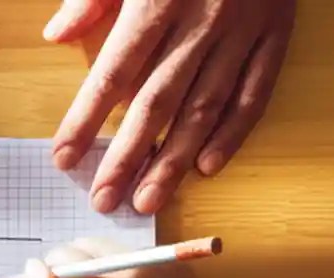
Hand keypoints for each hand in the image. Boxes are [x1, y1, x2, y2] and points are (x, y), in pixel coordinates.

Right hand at [26, 238, 237, 277]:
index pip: (63, 257)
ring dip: (99, 272)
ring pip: (109, 251)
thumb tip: (34, 268)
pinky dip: (124, 274)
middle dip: (75, 272)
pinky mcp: (177, 269)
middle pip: (86, 246)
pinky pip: (135, 258)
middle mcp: (138, 260)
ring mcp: (161, 261)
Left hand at [46, 0, 295, 213]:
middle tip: (103, 200)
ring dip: (173, 160)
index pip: (112, 73)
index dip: (86, 119)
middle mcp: (201, 21)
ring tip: (147, 199)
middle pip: (156, 103)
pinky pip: (256, 91)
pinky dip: (233, 133)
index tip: (62, 157)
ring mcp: (243, 30)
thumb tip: (56, 36)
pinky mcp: (277, 31)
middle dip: (126, 157)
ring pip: (204, 108)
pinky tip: (207, 167)